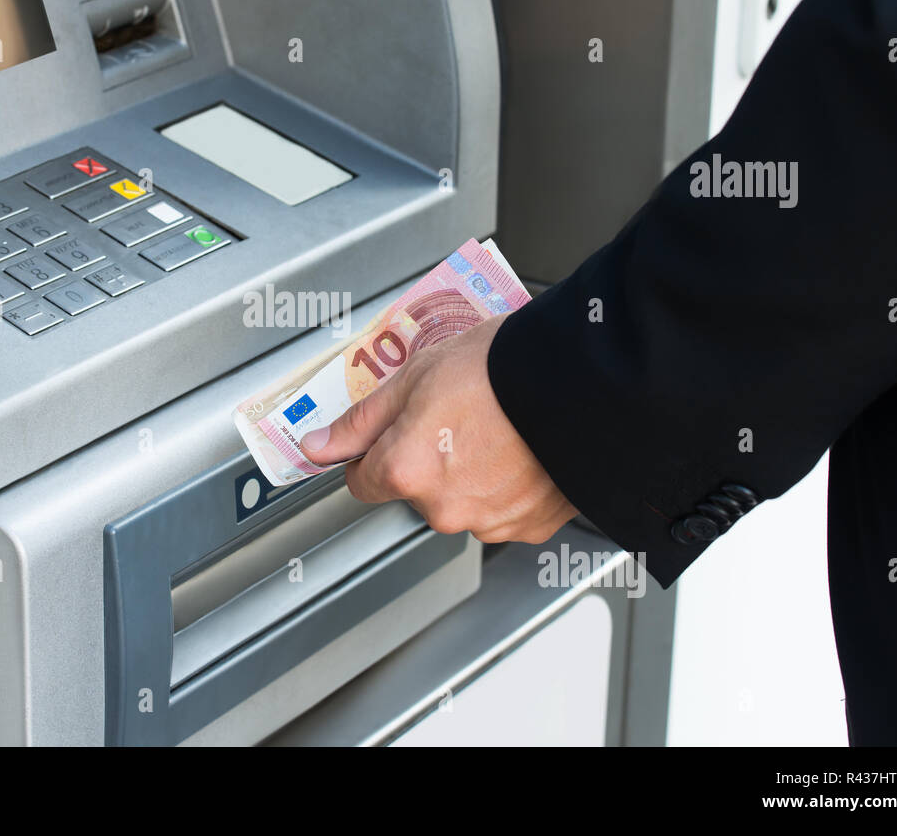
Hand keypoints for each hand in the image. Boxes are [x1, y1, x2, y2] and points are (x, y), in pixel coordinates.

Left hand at [300, 315, 576, 543]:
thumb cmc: (500, 368)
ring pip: (461, 501)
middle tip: (458, 415)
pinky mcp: (531, 527)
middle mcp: (442, 508)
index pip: (361, 480)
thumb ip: (359, 421)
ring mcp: (489, 522)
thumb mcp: (414, 376)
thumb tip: (315, 446)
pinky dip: (509, 487)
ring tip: (497, 428)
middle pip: (415, 490)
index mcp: (404, 471)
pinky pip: (505, 511)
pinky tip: (522, 449)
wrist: (582, 380)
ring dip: (471, 473)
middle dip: (428, 458)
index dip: (374, 449)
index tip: (393, 429)